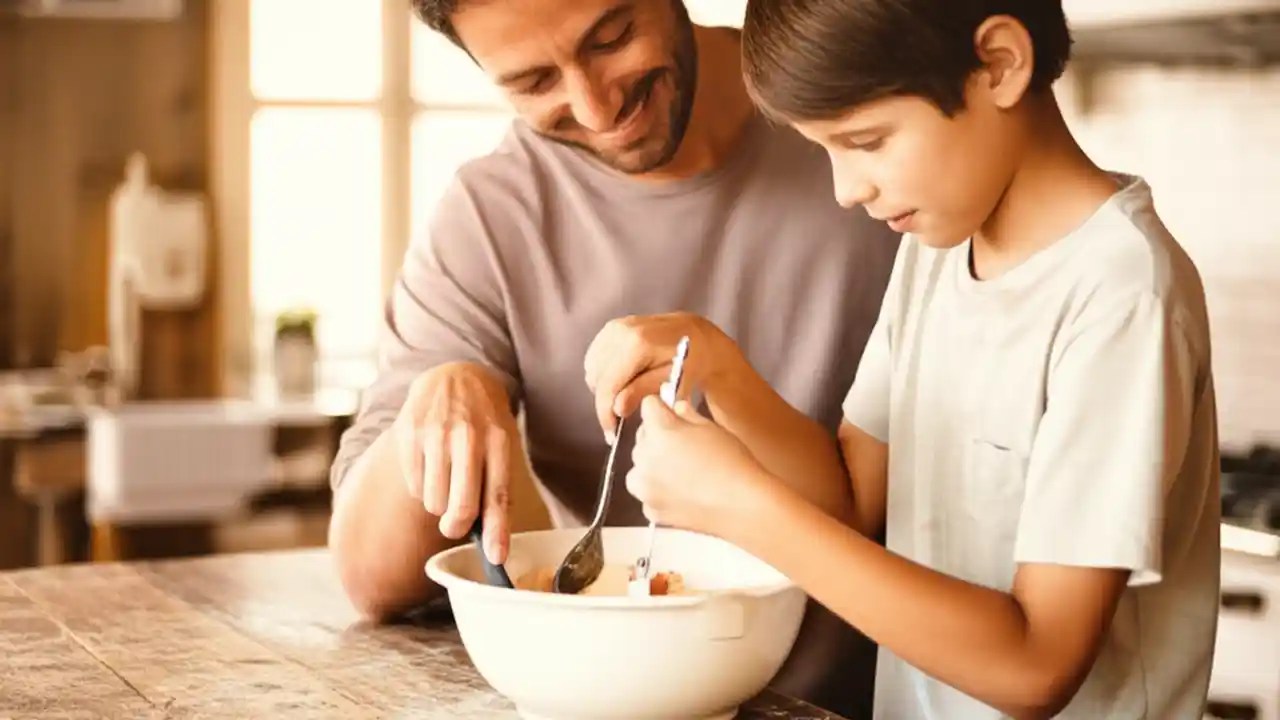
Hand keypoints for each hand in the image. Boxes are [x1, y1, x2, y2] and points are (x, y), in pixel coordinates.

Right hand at [392, 362, 515, 563]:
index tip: (496, 559)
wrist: (454, 377)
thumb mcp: (501, 444)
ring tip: (445, 480)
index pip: (498, 495)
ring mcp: (435, 435)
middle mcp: (467, 436)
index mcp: (498, 440)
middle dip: (457, 526)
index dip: (498, 532)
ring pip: (434, 502)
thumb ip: (497, 487)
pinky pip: (414, 487)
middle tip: (455, 524)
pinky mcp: (409, 434)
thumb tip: (492, 541)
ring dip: (438, 503)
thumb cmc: (483, 422)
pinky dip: (422, 487)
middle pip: (461, 507)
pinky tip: (430, 464)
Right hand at [583, 313, 742, 440]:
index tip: (610, 433)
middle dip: (607, 401)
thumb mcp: (673, 382)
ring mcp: (614, 327)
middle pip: (596, 379)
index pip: (608, 385)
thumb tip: (617, 408)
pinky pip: (595, 359)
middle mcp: (620, 331)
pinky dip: (604, 373)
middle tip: (624, 415)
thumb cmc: (689, 361)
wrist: (697, 335)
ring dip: (604, 387)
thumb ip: (642, 392)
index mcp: (637, 343)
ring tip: (627, 395)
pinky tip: (623, 380)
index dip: (605, 412)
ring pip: (592, 370)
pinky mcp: (611, 327)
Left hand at [626, 396, 774, 539]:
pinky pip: (647, 493)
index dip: (662, 408)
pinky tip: (684, 493)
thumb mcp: (712, 428)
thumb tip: (676, 409)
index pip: (647, 406)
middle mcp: (644, 458)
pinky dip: (660, 492)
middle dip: (658, 438)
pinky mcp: (650, 510)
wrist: (743, 507)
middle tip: (685, 448)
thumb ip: (687, 414)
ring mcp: (645, 487)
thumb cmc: (733, 464)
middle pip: (642, 437)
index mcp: (660, 431)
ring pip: (640, 467)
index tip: (672, 415)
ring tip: (683, 473)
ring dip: (654, 466)